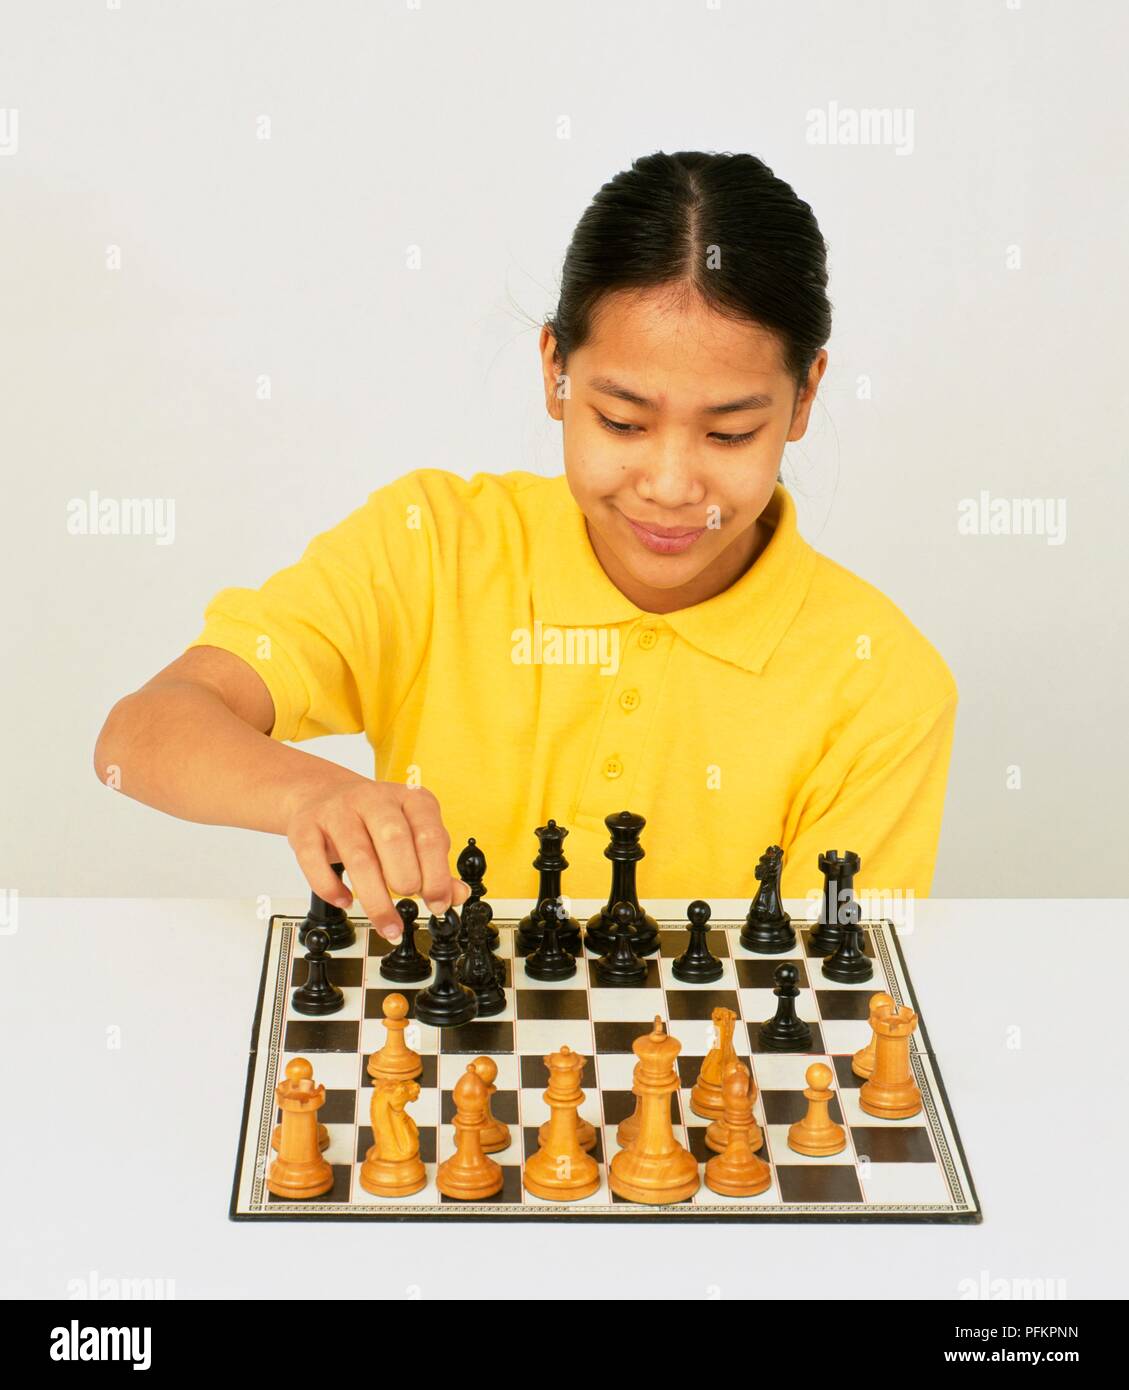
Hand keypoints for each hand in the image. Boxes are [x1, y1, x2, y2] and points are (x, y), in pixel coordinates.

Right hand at [284, 775, 469, 939]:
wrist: (322, 794)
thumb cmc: (374, 822)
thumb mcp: (412, 834)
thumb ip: (435, 865)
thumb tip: (457, 895)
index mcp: (409, 799)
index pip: (429, 835)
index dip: (437, 875)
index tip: (438, 904)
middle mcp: (373, 799)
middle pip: (393, 839)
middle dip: (406, 878)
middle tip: (410, 900)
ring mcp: (337, 811)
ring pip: (357, 855)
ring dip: (375, 898)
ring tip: (388, 924)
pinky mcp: (305, 827)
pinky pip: (314, 860)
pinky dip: (331, 887)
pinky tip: (345, 902)